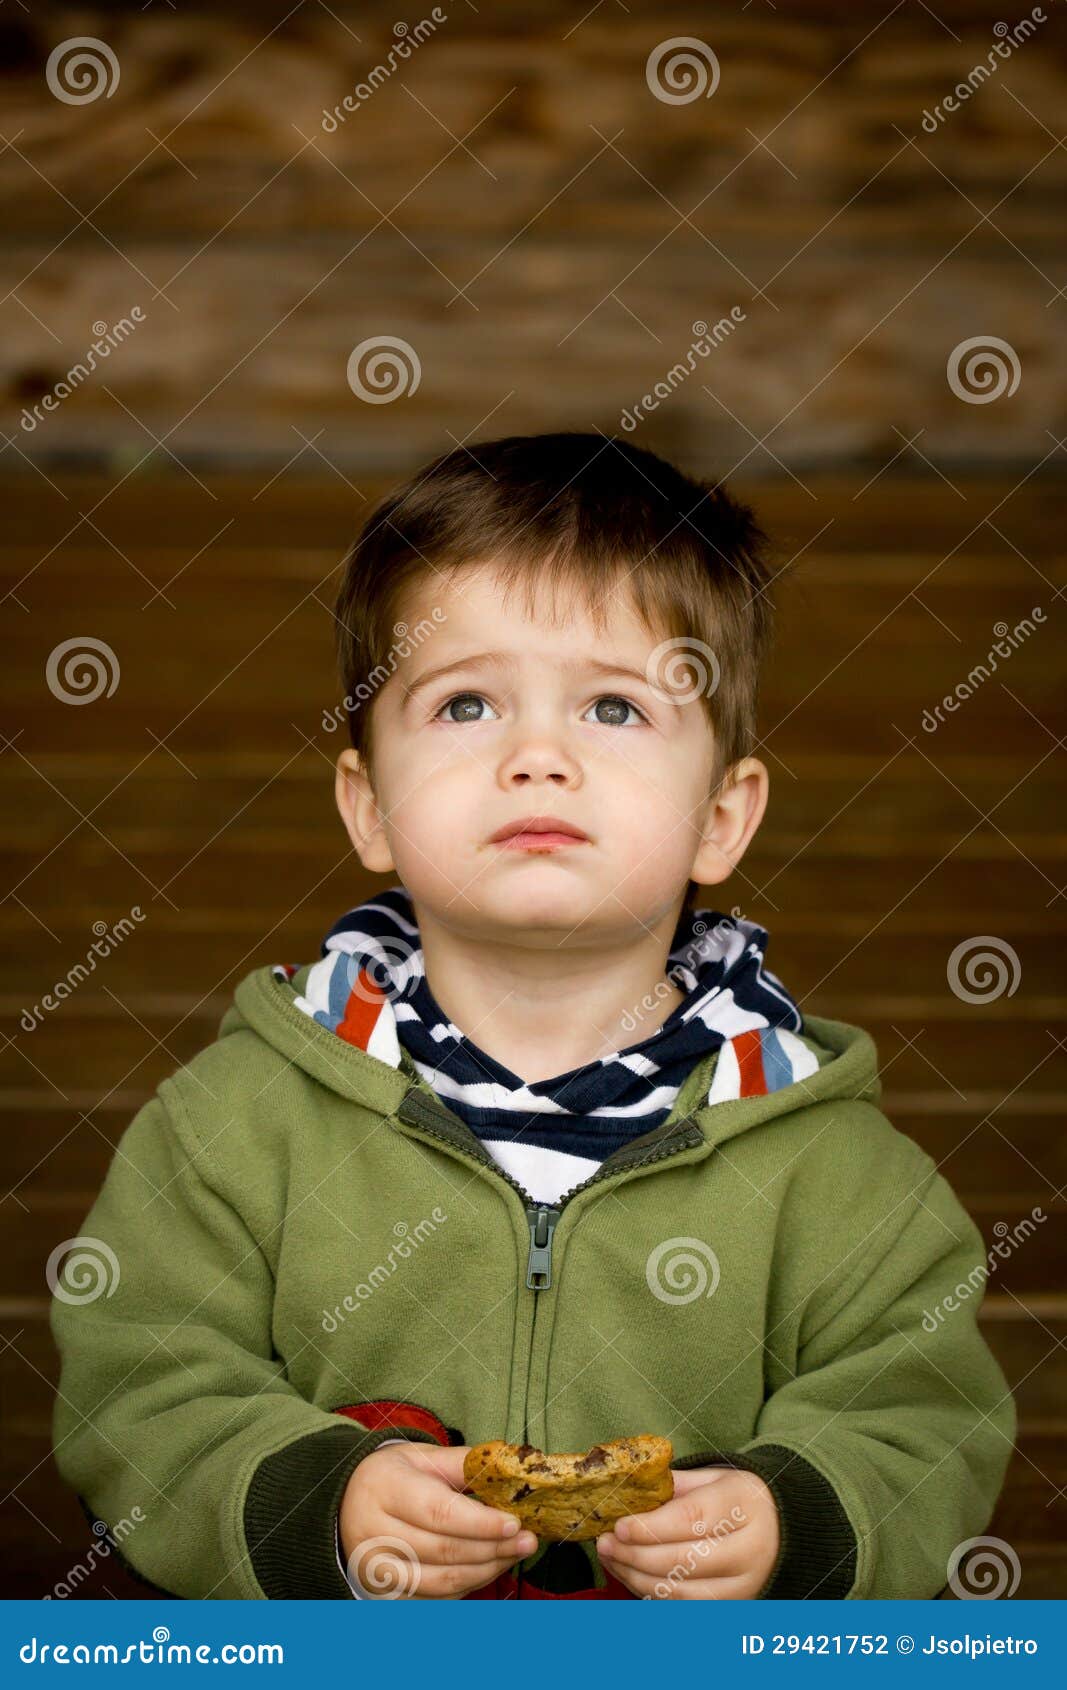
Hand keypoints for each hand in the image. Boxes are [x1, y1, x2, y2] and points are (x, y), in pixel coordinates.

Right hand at [339, 1442, 538, 1598]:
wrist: (345, 1506)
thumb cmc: (392, 1477)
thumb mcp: (420, 1457)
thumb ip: (462, 1463)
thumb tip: (509, 1469)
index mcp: (385, 1488)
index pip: (437, 1512)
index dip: (480, 1522)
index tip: (514, 1524)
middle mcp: (375, 1532)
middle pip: (444, 1549)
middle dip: (493, 1548)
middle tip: (528, 1541)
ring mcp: (378, 1569)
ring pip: (442, 1580)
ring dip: (486, 1570)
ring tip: (515, 1554)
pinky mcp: (386, 1593)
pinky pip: (435, 1597)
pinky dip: (468, 1585)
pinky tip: (489, 1568)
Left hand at [595, 1466, 779, 1598]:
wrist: (784, 1531)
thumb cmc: (740, 1500)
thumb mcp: (714, 1478)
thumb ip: (675, 1485)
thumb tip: (629, 1489)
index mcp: (744, 1505)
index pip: (692, 1519)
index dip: (650, 1527)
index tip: (619, 1526)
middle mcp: (749, 1550)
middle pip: (683, 1560)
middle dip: (636, 1554)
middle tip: (605, 1543)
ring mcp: (744, 1586)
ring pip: (682, 1592)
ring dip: (638, 1578)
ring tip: (612, 1559)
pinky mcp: (734, 1608)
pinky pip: (686, 1609)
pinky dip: (653, 1595)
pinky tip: (632, 1577)